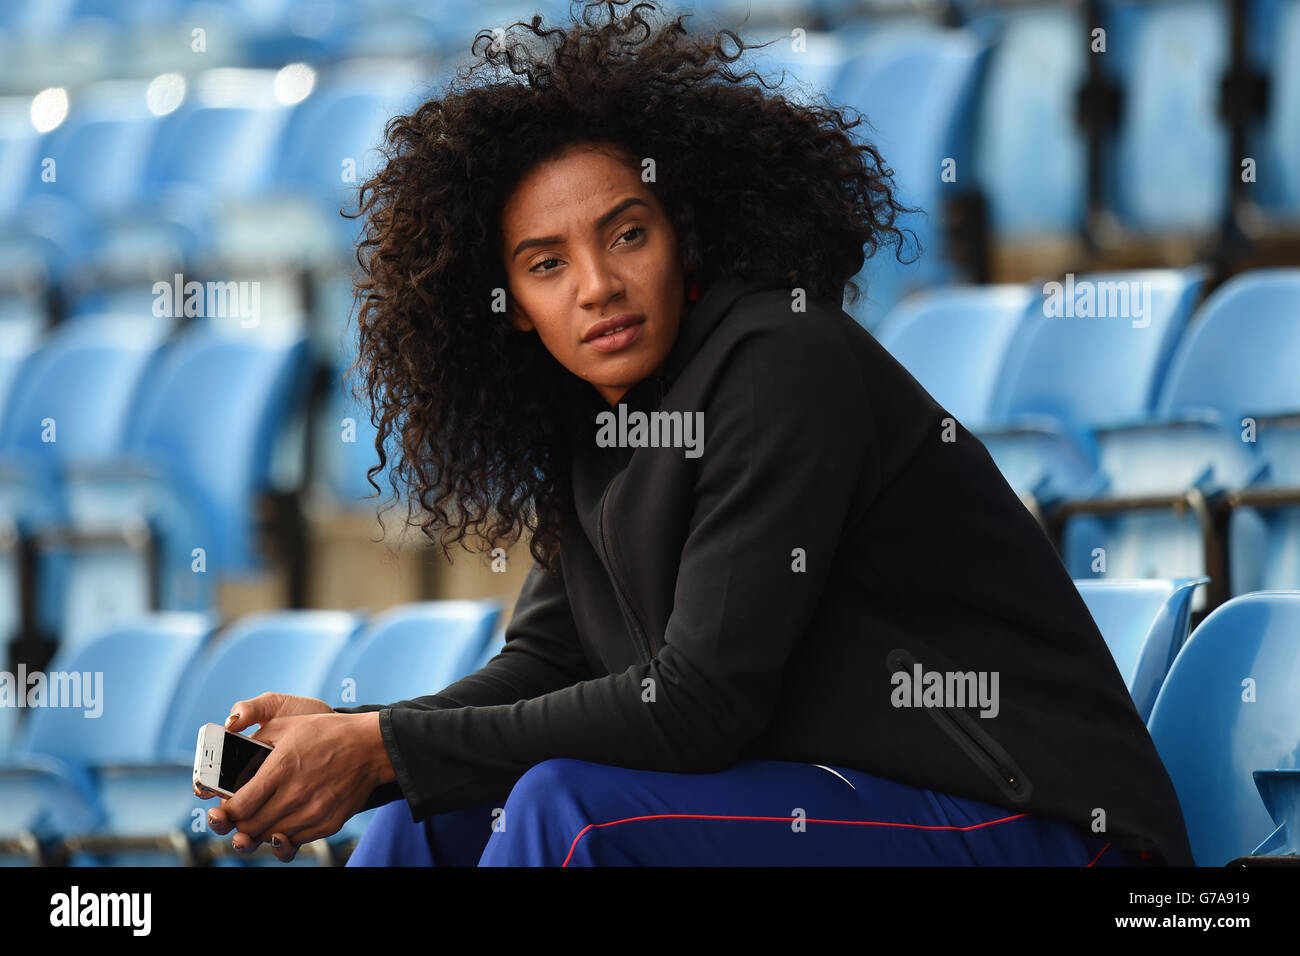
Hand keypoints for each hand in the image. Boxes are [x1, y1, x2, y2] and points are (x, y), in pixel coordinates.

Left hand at [203, 706, 392, 861]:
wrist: (370, 746)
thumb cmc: (326, 732)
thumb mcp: (286, 724)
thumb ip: (254, 741)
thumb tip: (230, 760)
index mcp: (281, 768)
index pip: (238, 808)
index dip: (225, 812)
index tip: (225, 808)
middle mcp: (295, 794)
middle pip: (249, 828)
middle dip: (238, 824)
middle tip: (240, 815)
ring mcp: (312, 812)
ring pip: (269, 838)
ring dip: (260, 830)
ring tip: (263, 816)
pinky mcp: (327, 824)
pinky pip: (294, 841)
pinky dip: (285, 834)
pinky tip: (287, 818)